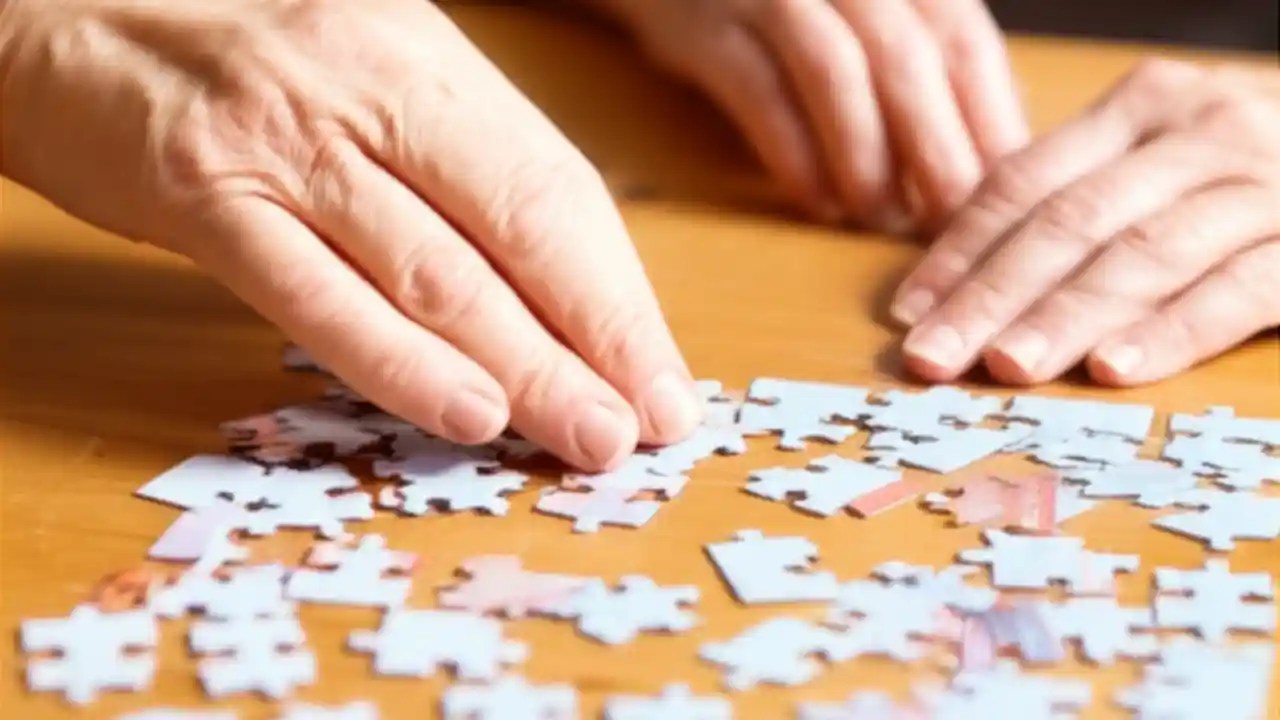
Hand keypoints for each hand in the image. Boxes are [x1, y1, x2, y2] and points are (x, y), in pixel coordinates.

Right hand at [0, 0, 700, 469]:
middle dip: (596, 340)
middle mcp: (370, 89)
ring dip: (524, 367)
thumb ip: (452, 167)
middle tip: (646, 425)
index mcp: (428, 59)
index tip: (660, 373)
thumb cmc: (244, 61)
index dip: (616, 291)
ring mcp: (288, 144)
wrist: (73, 7)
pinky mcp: (206, 197)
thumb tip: (551, 292)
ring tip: (588, 437)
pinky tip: (468, 414)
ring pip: (433, 272)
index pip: (553, 187)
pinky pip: (318, 296)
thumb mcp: (370, 78)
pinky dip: (399, 361)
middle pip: (517, 229)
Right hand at [591, 0, 1027, 229]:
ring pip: (836, 72)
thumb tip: (991, 142)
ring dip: (864, 157)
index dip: (988, 120)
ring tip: (877, 219)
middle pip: (908, 59)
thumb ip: (921, 55)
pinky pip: (759, 93)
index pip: (963, 39)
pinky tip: (815, 202)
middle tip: (950, 226)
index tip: (1004, 194)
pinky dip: (793, 154)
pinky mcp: (707, 27)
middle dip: (937, 150)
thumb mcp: (860, 5)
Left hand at [892, 59, 1279, 385]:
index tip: (909, 314)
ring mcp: (1263, 186)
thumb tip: (950, 280)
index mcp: (1142, 106)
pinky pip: (1235, 291)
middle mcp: (1199, 133)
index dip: (961, 252)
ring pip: (1143, 255)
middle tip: (932, 358)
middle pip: (1070, 221)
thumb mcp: (1156, 163)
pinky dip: (1169, 332)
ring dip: (1065, 318)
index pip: (1025, 182)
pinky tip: (1112, 369)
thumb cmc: (1239, 177)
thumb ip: (1073, 200)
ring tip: (1006, 367)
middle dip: (991, 296)